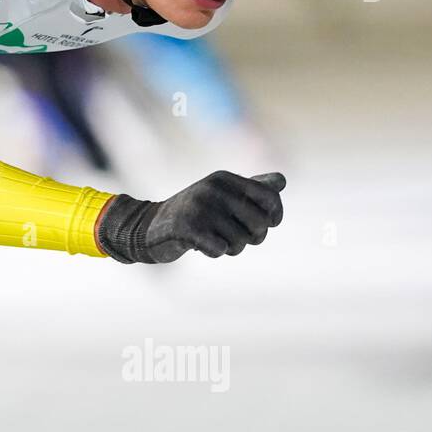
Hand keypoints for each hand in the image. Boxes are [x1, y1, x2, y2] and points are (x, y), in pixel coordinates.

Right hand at [97, 171, 285, 263]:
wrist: (150, 227)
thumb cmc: (194, 213)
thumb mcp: (222, 195)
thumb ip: (251, 188)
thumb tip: (281, 181)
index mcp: (225, 178)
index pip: (271, 198)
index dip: (274, 216)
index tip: (265, 224)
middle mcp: (214, 189)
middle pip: (259, 224)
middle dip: (252, 237)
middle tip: (235, 236)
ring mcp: (200, 207)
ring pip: (241, 242)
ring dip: (231, 248)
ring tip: (214, 239)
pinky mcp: (188, 228)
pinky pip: (221, 250)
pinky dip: (214, 252)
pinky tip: (200, 245)